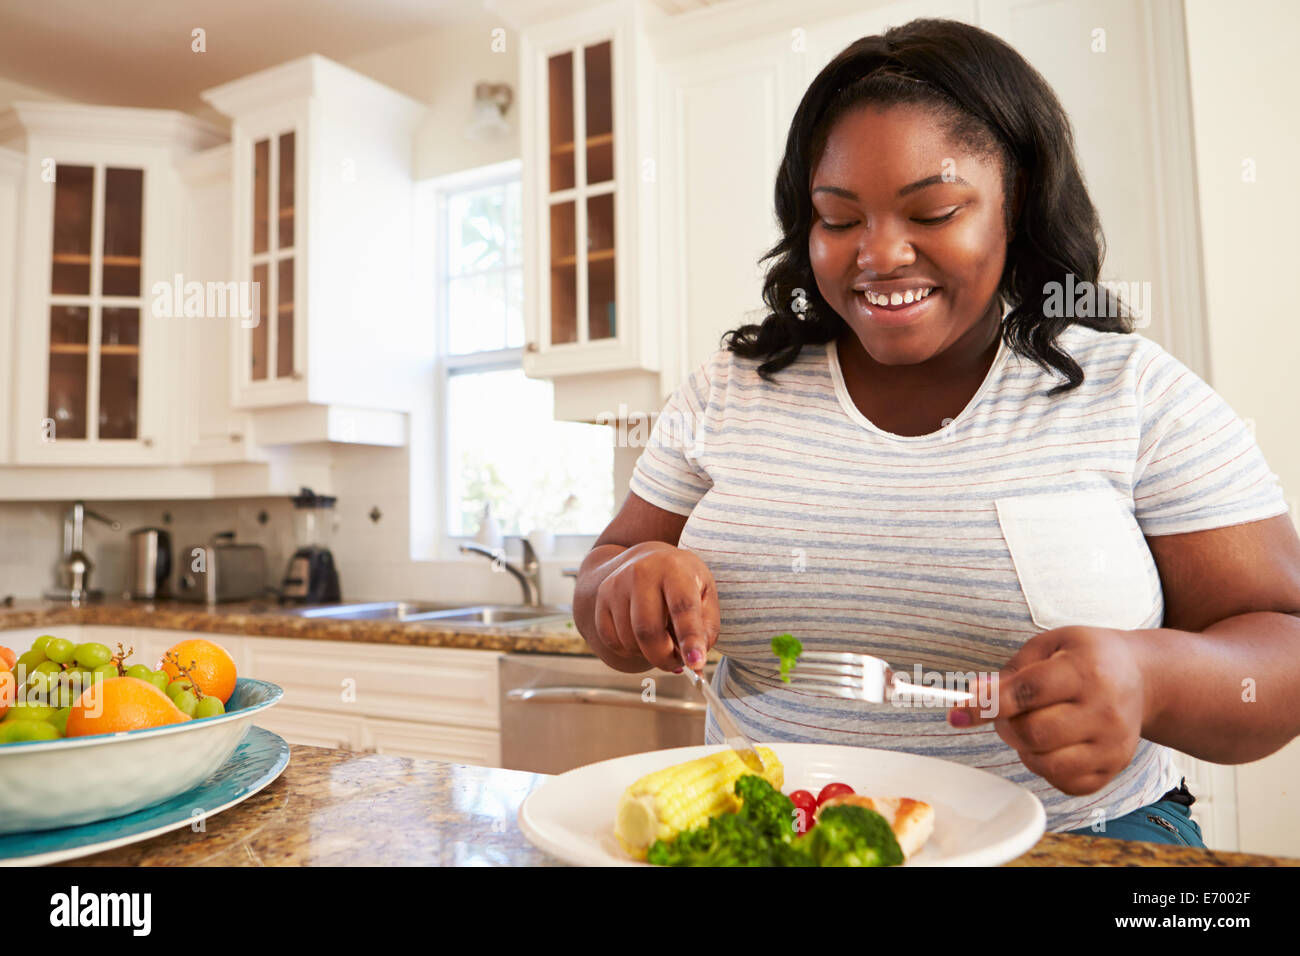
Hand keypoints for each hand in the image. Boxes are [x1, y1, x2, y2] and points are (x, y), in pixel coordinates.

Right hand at [591, 542, 719, 673]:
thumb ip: (706, 629)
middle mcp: (641, 572)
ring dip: (648, 654)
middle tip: (677, 663)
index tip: (695, 664)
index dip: (689, 638)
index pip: (682, 607)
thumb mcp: (705, 594)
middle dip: (664, 658)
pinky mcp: (601, 599)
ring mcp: (616, 585)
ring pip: (629, 641)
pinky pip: (613, 641)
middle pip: (648, 630)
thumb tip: (695, 664)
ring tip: (662, 640)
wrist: (645, 558)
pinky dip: (630, 650)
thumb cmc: (682, 581)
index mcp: (674, 569)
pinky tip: (641, 635)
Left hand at [946, 625, 1154, 795]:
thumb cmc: (1086, 657)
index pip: (1026, 694)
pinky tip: (1052, 744)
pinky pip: (1063, 782)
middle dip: (1004, 725)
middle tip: (1006, 713)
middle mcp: (1104, 710)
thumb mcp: (1049, 645)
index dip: (985, 705)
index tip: (956, 713)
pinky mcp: (1113, 769)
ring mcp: (1113, 744)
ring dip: (1023, 748)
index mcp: (1085, 670)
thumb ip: (1010, 672)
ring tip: (1032, 725)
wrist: (1142, 677)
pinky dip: (1044, 767)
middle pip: (1032, 734)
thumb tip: (975, 696)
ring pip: (1044, 763)